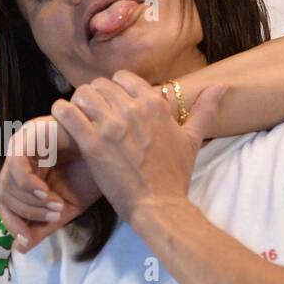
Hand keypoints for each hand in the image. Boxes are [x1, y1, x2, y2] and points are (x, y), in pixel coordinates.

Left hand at [0, 117, 99, 252]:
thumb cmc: (92, 175)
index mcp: (25, 175)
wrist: (115, 151)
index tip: (28, 239)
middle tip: (55, 216)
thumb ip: (43, 226)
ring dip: (32, 202)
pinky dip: (28, 185)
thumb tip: (20, 248)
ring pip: (7, 182)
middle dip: (29, 213)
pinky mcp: (31, 133)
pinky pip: (17, 164)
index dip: (12, 224)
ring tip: (57, 205)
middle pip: (4, 195)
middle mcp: (19, 158)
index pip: (5, 203)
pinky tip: (46, 193)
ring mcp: (23, 143)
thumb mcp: (66, 208)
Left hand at [51, 72, 226, 225]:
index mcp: (154, 104)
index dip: (113, 89)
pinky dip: (61, 113)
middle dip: (93, 96)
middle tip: (90, 114)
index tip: (110, 104)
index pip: (122, 77)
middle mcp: (133, 109)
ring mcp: (112, 126)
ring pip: (82, 94)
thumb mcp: (193, 139)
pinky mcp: (93, 144)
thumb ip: (204, 110)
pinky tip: (62, 120)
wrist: (160, 206)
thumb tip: (222, 86)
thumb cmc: (175, 175)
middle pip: (99, 85)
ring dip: (76, 103)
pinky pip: (67, 114)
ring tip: (77, 118)